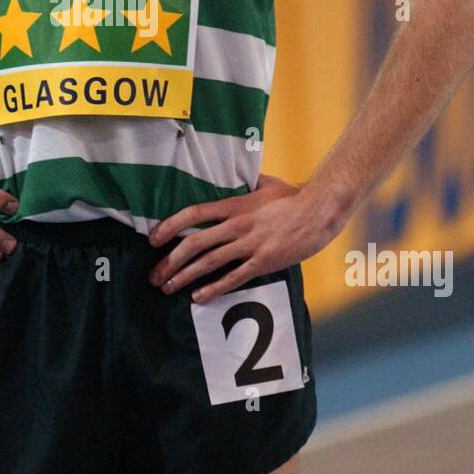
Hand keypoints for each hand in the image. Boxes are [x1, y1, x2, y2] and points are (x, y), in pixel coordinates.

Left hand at [147, 174, 335, 301]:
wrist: (319, 210)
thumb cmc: (295, 196)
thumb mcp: (267, 183)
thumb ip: (249, 183)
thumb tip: (242, 176)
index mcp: (234, 204)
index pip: (193, 214)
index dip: (170, 226)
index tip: (154, 238)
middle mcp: (236, 225)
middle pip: (195, 244)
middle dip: (170, 261)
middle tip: (155, 275)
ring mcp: (249, 244)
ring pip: (209, 263)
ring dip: (185, 277)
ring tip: (168, 288)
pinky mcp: (263, 261)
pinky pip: (233, 278)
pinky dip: (214, 289)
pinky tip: (199, 297)